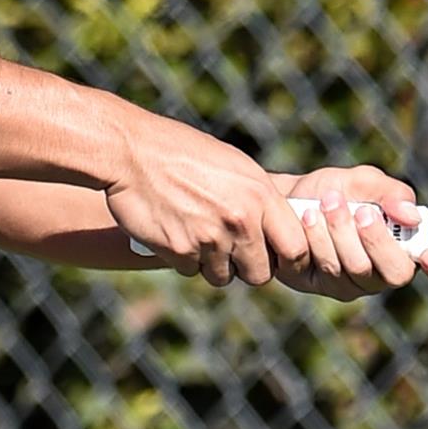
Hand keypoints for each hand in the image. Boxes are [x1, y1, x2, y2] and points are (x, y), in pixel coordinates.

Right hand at [103, 114, 314, 288]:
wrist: (132, 152)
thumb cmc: (183, 152)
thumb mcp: (234, 165)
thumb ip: (258, 198)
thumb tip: (278, 226)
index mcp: (260, 196)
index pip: (295, 248)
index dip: (289, 260)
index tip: (277, 259)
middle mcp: (240, 220)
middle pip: (260, 274)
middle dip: (246, 267)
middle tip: (230, 250)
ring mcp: (210, 238)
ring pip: (223, 276)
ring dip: (211, 263)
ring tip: (196, 232)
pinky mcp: (180, 250)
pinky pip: (191, 270)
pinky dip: (183, 257)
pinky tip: (175, 230)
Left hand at [274, 165, 427, 299]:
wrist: (286, 195)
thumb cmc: (336, 190)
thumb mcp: (365, 182)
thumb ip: (391, 194)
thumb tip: (410, 215)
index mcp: (406, 249)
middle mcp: (382, 273)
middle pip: (395, 274)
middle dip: (377, 239)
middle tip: (360, 211)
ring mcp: (349, 284)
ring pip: (355, 269)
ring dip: (341, 231)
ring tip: (327, 203)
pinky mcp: (316, 284)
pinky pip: (322, 269)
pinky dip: (316, 237)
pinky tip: (307, 217)